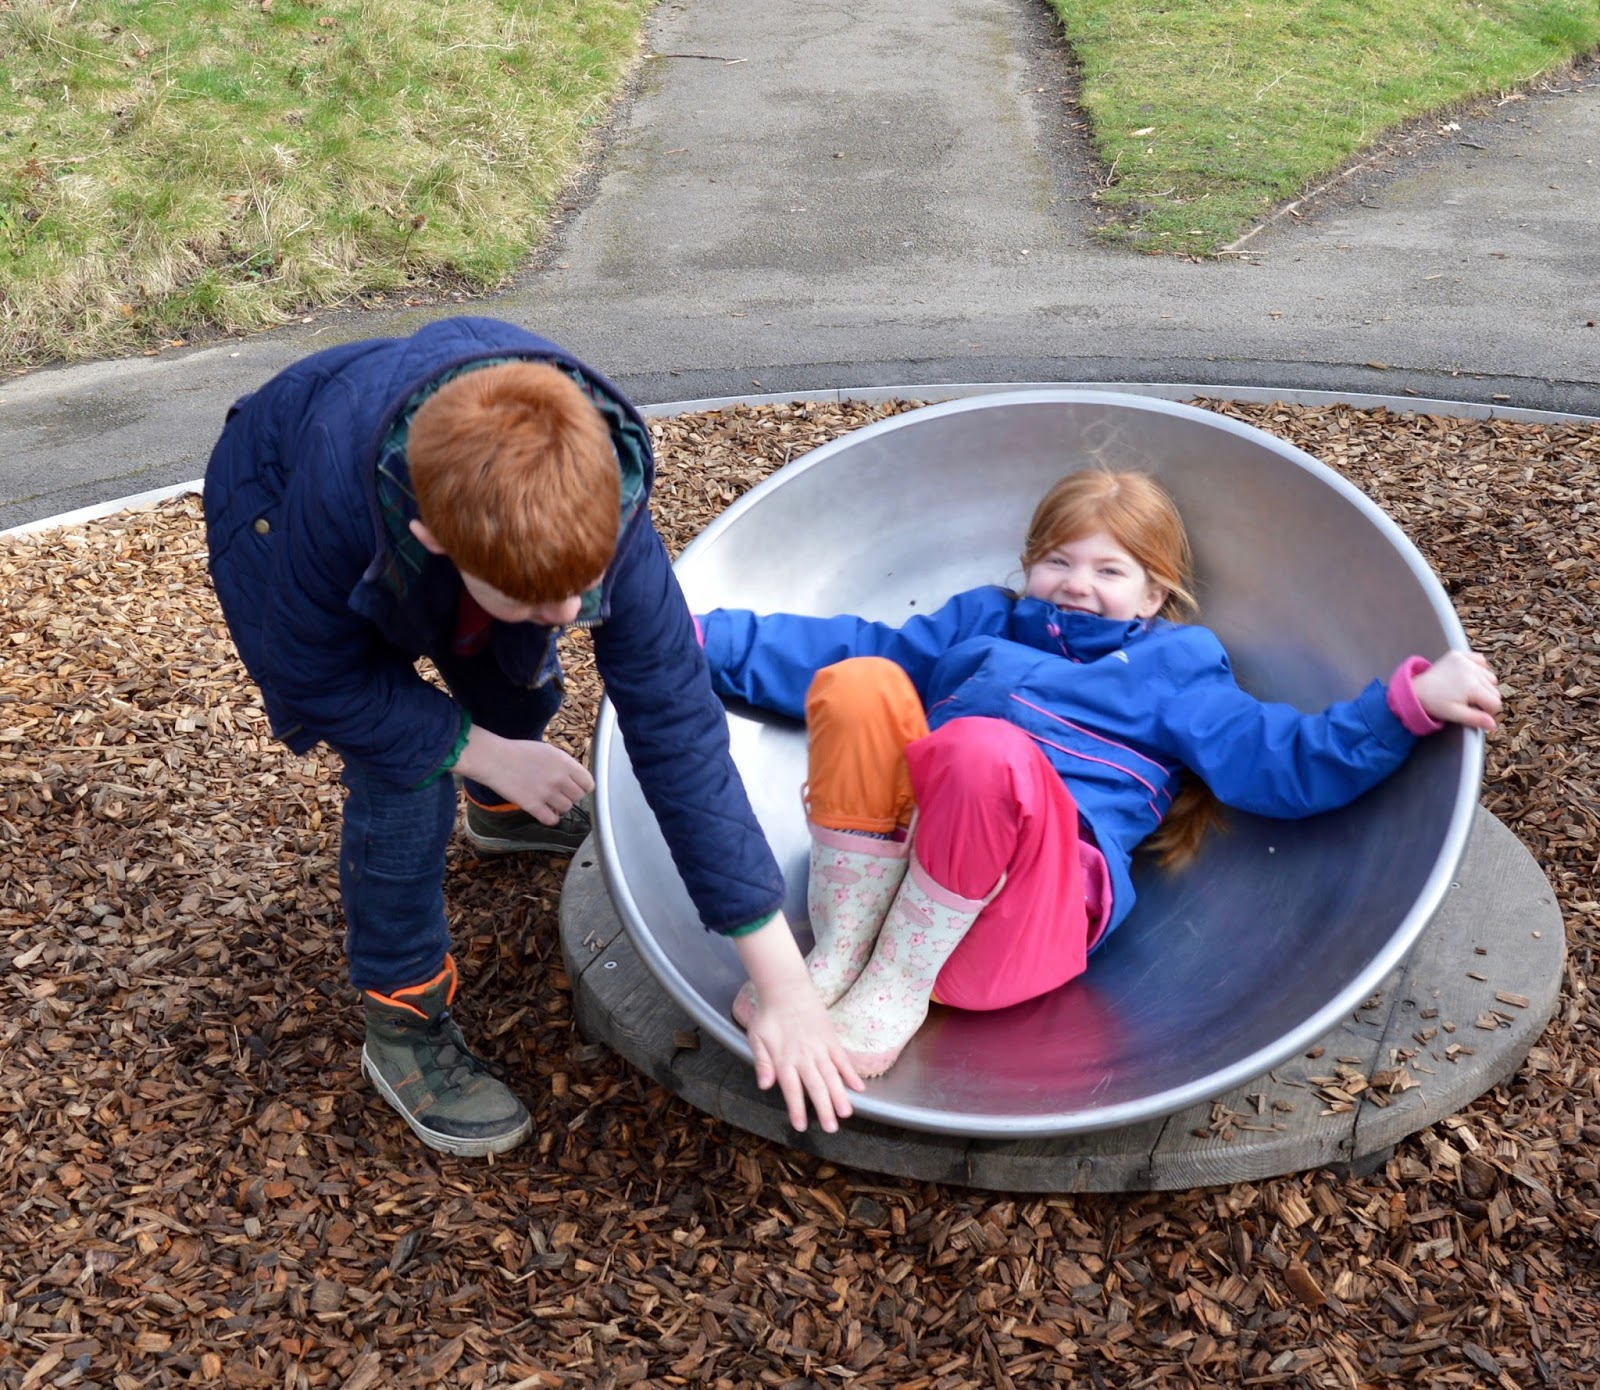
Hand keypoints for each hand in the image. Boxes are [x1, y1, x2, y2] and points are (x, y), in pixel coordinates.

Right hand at [452, 725, 594, 823]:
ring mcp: (546, 793)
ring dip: (560, 806)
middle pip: (578, 797)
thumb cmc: (520, 753)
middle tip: (560, 793)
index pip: (588, 783)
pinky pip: (551, 819)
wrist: (495, 759)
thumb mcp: (549, 751)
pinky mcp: (533, 805)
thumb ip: (566, 765)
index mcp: (565, 762)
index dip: (583, 787)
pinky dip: (550, 818)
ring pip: (566, 808)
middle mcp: (559, 778)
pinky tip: (545, 811)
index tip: (577, 788)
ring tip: (550, 800)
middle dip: (571, 796)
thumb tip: (577, 779)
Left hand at [734, 917, 864, 1132]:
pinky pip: (843, 1059)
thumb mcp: (756, 1038)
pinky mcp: (831, 1039)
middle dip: (824, 1108)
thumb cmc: (768, 1015)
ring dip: (840, 1095)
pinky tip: (859, 1088)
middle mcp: (805, 1056)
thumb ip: (762, 1063)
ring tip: (847, 1113)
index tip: (801, 1126)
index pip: (791, 1089)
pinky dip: (851, 1074)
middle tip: (831, 1128)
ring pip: (832, 1075)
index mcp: (785, 1059)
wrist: (786, 988)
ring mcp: (820, 1048)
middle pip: (815, 1086)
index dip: (797, 1108)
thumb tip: (764, 1085)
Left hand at [1414, 650, 1502, 730]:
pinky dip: (1479, 668)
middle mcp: (1472, 671)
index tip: (1478, 713)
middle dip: (1485, 699)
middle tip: (1470, 702)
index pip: (1495, 703)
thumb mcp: (1455, 714)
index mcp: (1473, 687)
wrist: (1416, 689)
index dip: (1488, 711)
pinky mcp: (1459, 654)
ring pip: (1490, 676)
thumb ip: (1476, 719)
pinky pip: (1480, 660)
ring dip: (1483, 685)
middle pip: (1494, 690)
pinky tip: (1468, 676)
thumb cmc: (1434, 703)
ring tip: (1467, 690)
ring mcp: (1465, 660)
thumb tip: (1493, 725)